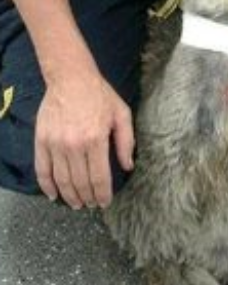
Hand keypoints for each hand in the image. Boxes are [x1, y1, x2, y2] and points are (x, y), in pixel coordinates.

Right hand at [34, 67, 134, 208]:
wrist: (70, 79)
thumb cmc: (100, 96)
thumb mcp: (122, 115)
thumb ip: (126, 142)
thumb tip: (128, 166)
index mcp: (96, 140)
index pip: (99, 176)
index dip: (102, 193)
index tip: (105, 203)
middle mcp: (74, 145)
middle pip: (80, 181)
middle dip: (87, 197)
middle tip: (91, 205)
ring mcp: (55, 144)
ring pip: (62, 179)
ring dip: (70, 195)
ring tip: (77, 204)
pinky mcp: (41, 140)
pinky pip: (42, 169)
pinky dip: (47, 185)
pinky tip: (54, 195)